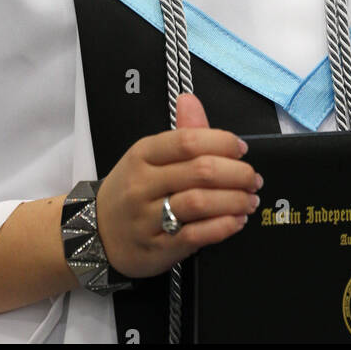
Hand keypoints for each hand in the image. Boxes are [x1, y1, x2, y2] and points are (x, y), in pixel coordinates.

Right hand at [94, 93, 261, 278]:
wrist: (96, 233)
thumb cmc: (131, 189)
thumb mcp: (147, 157)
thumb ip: (179, 133)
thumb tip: (191, 100)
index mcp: (143, 154)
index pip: (188, 141)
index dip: (222, 142)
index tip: (242, 149)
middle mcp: (142, 184)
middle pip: (200, 172)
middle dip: (237, 174)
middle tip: (253, 179)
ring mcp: (147, 219)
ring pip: (200, 203)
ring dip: (234, 200)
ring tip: (250, 200)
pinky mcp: (155, 249)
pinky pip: (195, 236)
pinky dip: (222, 227)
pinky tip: (237, 221)